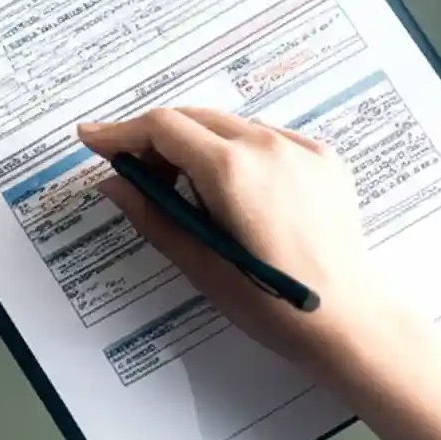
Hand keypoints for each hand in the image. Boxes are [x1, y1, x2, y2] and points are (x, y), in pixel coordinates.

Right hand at [78, 108, 399, 367]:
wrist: (346, 320)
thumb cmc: (271, 304)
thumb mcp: (200, 264)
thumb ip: (152, 215)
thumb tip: (115, 183)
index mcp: (232, 170)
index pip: (162, 127)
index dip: (121, 132)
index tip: (94, 139)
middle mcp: (267, 146)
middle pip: (193, 119)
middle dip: (156, 139)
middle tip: (136, 174)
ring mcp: (300, 148)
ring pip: (230, 126)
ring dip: (199, 146)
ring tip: (190, 193)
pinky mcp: (323, 158)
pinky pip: (267, 139)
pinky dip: (240, 153)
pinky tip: (237, 192)